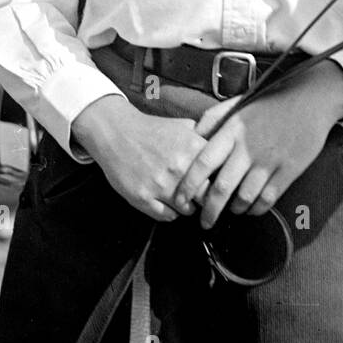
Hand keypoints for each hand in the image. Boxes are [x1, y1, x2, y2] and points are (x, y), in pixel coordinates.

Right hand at [71, 93, 206, 221]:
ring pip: (187, 210)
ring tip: (182, 199)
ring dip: (187, 206)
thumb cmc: (152, 130)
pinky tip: (167, 202)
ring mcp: (160, 185)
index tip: (217, 186)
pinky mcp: (142, 198)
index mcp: (194, 148)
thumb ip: (206, 137)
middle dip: (205, 199)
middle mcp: (179, 168)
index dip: (219, 182)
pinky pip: (167, 216)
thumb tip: (226, 149)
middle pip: (206, 197)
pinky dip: (170, 212)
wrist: (117, 133)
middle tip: (200, 197)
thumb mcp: (184, 126)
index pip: (219, 176)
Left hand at [173, 62, 342, 228]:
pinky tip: (252, 207)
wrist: (310, 100)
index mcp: (233, 130)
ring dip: (234, 210)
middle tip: (204, 222)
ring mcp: (270, 160)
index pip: (203, 163)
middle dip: (209, 211)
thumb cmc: (271, 102)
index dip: (188, 186)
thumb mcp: (239, 103)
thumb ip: (213, 118)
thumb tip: (192, 135)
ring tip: (231, 211)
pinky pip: (267, 199)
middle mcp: (248, 147)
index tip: (180, 200)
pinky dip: (256, 209)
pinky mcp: (289, 170)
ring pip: (244, 198)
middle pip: (221, 188)